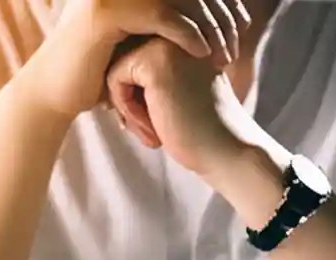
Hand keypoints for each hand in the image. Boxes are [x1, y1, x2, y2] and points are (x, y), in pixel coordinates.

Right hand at [16, 0, 249, 118]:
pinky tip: (204, 54)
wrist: (55, 93)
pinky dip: (187, 34)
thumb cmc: (97, 71)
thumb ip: (166, 20)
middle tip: (239, 35)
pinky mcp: (104, 13)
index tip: (241, 23)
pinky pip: (159, 16)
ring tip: (225, 52)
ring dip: (209, 23)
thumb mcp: (138, 40)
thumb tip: (217, 10)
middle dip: (220, 8)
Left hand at [106, 38, 258, 175]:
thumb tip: (107, 77)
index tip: (157, 123)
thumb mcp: (176, 93)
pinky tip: (154, 131)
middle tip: (153, 132)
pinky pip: (114, 79)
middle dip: (130, 100)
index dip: (137, 93)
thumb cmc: (202, 131)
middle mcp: (178, 32)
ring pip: (117, 68)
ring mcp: (167, 43)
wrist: (228, 151)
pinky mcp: (155, 62)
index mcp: (186, 37)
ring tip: (155, 134)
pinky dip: (126, 110)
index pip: (137, 56)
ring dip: (128, 108)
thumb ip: (150, 77)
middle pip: (124, 60)